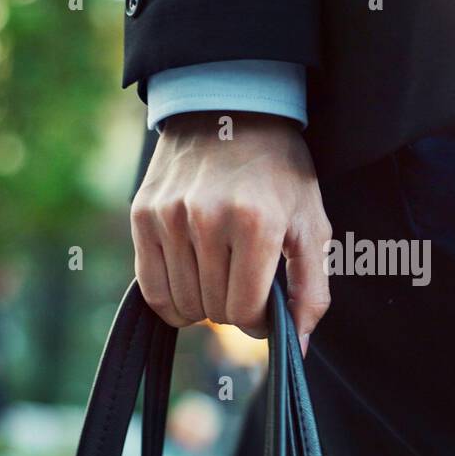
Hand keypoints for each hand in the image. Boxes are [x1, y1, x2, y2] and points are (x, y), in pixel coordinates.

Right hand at [131, 112, 330, 347]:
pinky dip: (172, 300)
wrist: (231, 108)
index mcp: (255, 223)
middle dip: (234, 310)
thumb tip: (299, 347)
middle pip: (213, 311)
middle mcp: (207, 219)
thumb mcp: (312, 224)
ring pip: (182, 304)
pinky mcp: (142, 214)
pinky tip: (192, 281)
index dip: (259, 323)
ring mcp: (169, 216)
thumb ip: (312, 289)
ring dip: (204, 304)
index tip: (266, 308)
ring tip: (221, 275)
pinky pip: (150, 288)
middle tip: (246, 283)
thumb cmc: (280, 171)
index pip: (245, 312)